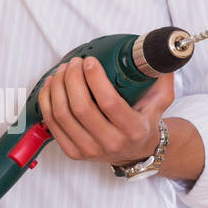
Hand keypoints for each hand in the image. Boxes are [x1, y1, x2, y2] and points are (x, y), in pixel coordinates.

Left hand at [38, 57, 173, 165]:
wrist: (136, 151)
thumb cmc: (144, 121)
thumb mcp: (160, 101)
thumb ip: (160, 79)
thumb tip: (158, 55)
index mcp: (134, 130)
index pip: (109, 102)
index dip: (95, 78)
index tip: (90, 61)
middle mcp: (111, 143)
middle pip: (80, 107)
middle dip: (72, 79)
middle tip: (74, 62)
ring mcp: (89, 150)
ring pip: (62, 114)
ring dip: (57, 87)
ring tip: (62, 70)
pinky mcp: (73, 152)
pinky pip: (52, 123)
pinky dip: (46, 100)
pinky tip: (51, 85)